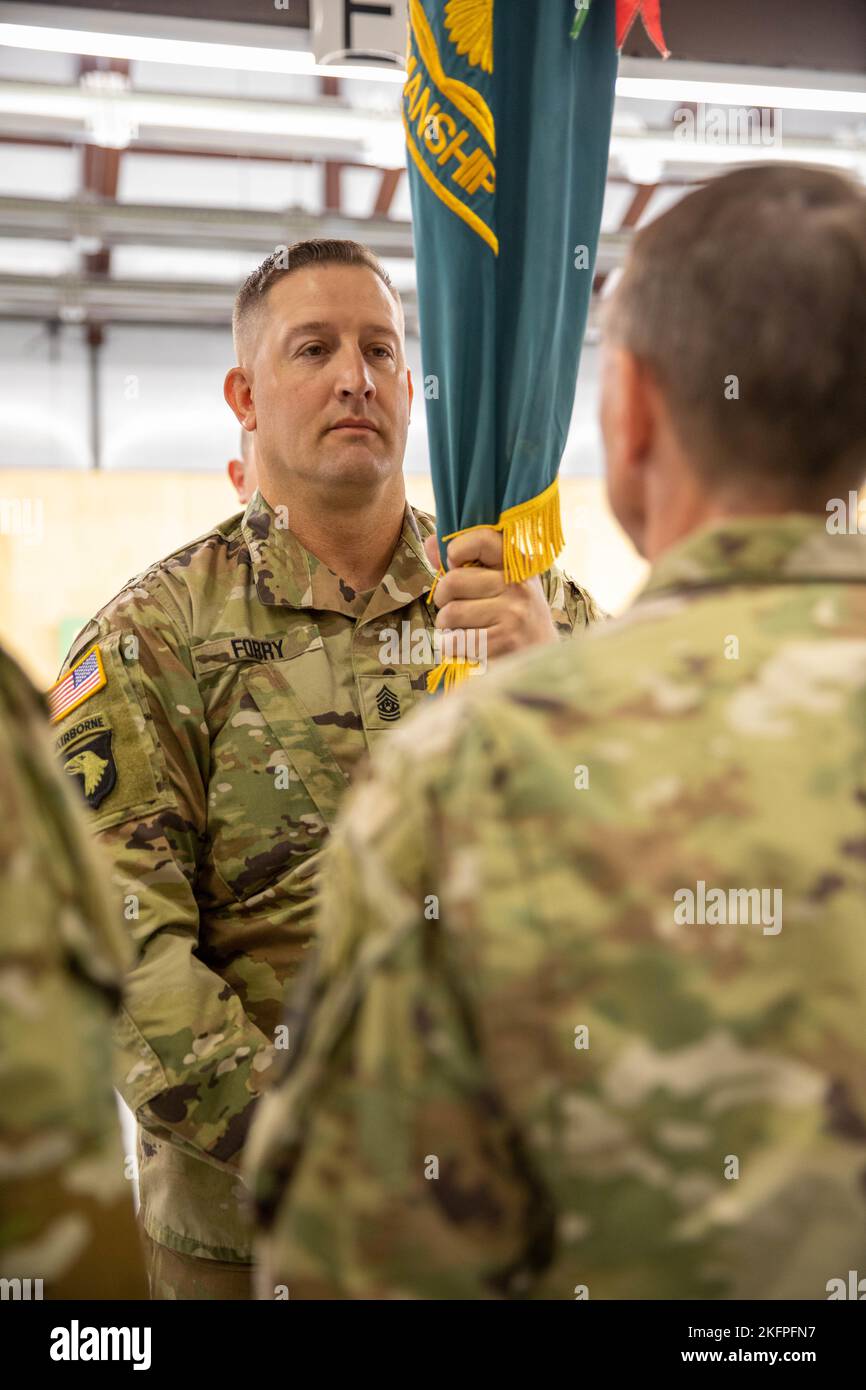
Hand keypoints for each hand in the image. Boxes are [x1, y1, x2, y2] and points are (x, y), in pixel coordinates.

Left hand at [424, 527, 557, 661]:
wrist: (542, 657)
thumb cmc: (514, 615)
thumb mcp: (500, 582)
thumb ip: (464, 563)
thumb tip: (430, 544)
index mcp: (517, 564)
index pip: (482, 539)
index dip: (457, 549)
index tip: (455, 564)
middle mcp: (518, 585)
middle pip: (453, 581)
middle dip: (443, 599)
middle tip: (454, 607)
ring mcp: (513, 613)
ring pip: (450, 613)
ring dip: (447, 626)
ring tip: (462, 629)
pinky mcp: (504, 641)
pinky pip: (455, 641)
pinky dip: (452, 647)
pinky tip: (468, 647)